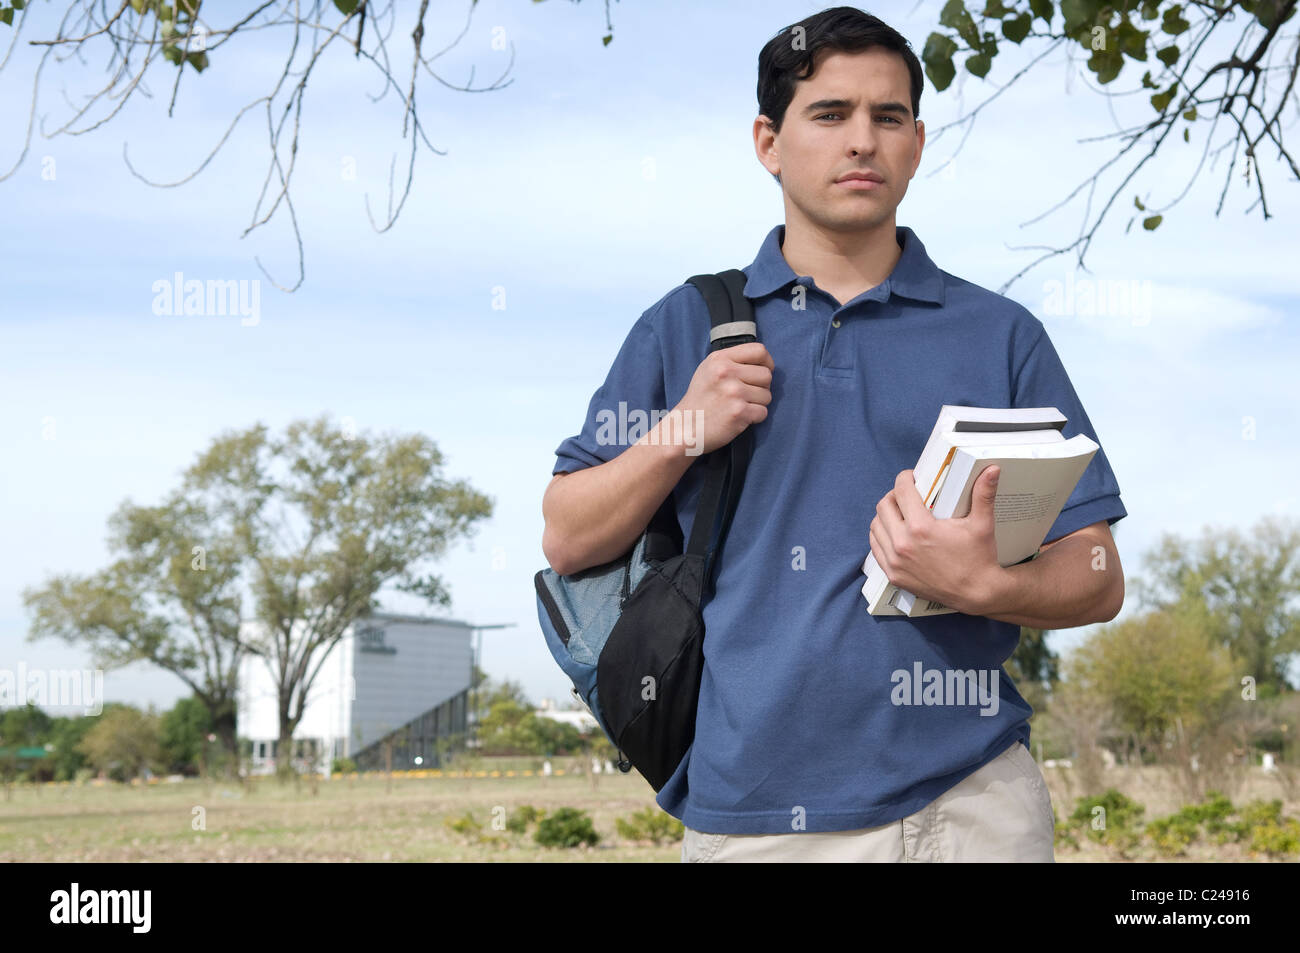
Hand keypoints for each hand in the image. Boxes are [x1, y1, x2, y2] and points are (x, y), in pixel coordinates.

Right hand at [671, 342, 773, 455]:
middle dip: (762, 387)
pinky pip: (763, 412)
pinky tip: (740, 418)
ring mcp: (733, 392)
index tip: (763, 371)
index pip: (759, 350)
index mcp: (720, 359)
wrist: (684, 427)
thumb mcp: (708, 370)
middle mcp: (726, 373)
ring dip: (758, 404)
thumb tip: (762, 361)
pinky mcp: (739, 412)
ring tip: (739, 407)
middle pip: (766, 375)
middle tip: (746, 395)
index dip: (767, 362)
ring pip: (767, 395)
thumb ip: (731, 361)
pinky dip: (755, 418)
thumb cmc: (700, 399)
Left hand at [868, 464, 1004, 615]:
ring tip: (899, 512)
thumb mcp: (982, 524)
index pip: (901, 491)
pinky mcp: (893, 575)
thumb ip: (983, 494)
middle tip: (906, 494)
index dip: (905, 478)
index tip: (911, 477)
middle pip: (884, 506)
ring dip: (885, 515)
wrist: (977, 593)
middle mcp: (903, 544)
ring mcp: (895, 561)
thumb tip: (992, 469)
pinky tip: (893, 532)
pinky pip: (876, 548)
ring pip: (876, 526)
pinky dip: (881, 536)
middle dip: (894, 495)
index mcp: (921, 528)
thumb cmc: (979, 558)